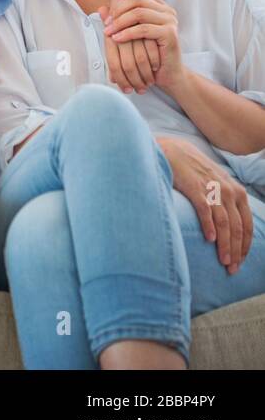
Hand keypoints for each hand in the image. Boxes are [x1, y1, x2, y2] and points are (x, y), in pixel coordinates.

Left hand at [102, 0, 182, 90]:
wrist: (165, 73)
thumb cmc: (148, 54)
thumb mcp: (131, 33)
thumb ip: (119, 19)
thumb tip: (101, 8)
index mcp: (160, 7)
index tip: (112, 12)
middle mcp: (167, 11)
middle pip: (137, 0)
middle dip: (117, 11)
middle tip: (107, 24)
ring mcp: (170, 21)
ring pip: (139, 13)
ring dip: (119, 22)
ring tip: (108, 32)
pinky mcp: (170, 34)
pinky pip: (144, 29)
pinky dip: (127, 33)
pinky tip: (117, 39)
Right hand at [157, 136, 252, 273]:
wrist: (172, 151)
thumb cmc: (192, 170)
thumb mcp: (215, 184)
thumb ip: (224, 201)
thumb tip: (226, 226)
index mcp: (236, 192)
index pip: (246, 225)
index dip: (245, 245)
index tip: (240, 261)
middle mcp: (228, 192)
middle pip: (237, 228)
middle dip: (236, 250)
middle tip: (232, 268)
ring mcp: (212, 190)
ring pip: (225, 224)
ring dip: (226, 245)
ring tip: (224, 261)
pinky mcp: (195, 188)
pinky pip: (206, 211)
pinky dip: (209, 226)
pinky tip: (210, 240)